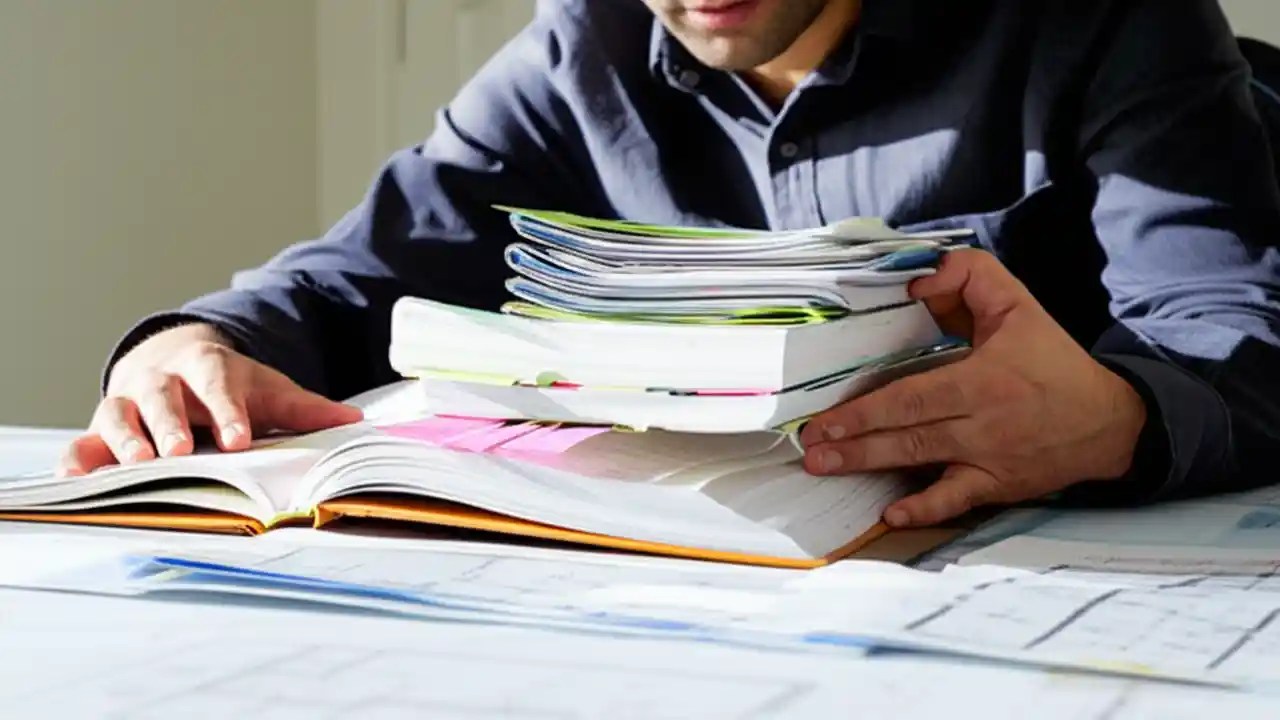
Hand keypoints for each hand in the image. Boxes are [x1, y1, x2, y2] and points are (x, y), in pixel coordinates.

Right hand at [60, 323, 362, 475]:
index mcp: (206, 368)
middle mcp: (161, 381)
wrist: (175, 359)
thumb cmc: (226, 384)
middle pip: (161, 396)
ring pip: (118, 415)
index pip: (217, 385)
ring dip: (123, 440)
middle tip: (180, 454)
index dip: (227, 411)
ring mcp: (127, 402)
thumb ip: (304, 409)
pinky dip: (78, 460)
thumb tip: (353, 422)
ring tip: (135, 466)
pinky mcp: (101, 428)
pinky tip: (74, 480)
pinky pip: (84, 442)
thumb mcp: (266, 389)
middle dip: (169, 424)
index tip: (239, 439)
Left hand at [799, 249, 1147, 527]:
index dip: (866, 408)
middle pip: (907, 434)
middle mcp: (981, 423)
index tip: (825, 416)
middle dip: (853, 441)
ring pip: (920, 464)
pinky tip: (892, 515)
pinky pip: (957, 501)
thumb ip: (970, 277)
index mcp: (982, 380)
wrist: (1108, 421)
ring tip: (823, 469)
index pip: (912, 396)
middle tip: (808, 447)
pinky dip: (925, 510)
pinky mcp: (997, 485)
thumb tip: (916, 279)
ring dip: (868, 467)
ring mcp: (988, 459)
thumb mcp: (1017, 305)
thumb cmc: (1053, 361)